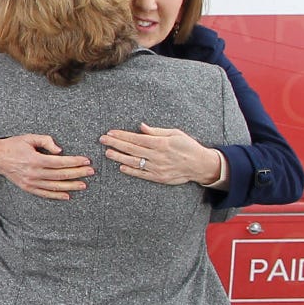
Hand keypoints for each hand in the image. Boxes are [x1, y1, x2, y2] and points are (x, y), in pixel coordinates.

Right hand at [0, 134, 92, 199]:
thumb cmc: (14, 145)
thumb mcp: (29, 138)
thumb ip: (45, 141)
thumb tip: (60, 150)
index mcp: (34, 159)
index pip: (60, 162)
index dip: (74, 161)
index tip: (86, 160)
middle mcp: (33, 173)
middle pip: (60, 175)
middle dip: (78, 173)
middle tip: (91, 171)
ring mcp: (30, 182)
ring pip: (55, 186)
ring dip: (71, 186)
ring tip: (84, 184)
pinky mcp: (28, 188)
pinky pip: (45, 194)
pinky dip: (57, 195)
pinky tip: (68, 195)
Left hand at [99, 124, 221, 186]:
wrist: (200, 165)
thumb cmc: (188, 146)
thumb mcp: (175, 134)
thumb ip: (157, 131)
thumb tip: (141, 127)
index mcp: (160, 143)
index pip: (136, 138)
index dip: (121, 135)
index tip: (110, 132)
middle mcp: (157, 156)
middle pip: (131, 149)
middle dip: (115, 143)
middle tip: (103, 140)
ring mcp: (157, 168)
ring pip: (134, 162)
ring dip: (119, 157)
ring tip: (107, 153)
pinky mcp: (158, 177)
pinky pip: (141, 174)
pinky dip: (130, 170)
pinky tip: (120, 166)